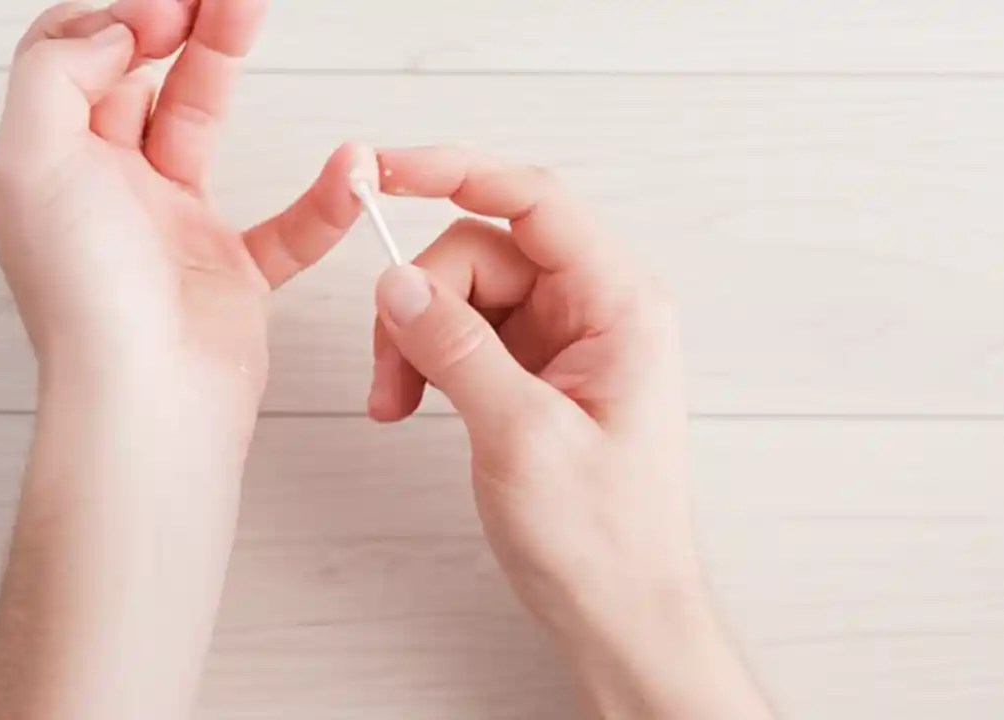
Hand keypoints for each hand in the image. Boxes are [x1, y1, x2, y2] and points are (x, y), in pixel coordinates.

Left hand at [0, 0, 366, 413]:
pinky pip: (285, 223)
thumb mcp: (32, 161)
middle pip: (144, 78)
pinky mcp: (229, 270)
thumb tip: (111, 31)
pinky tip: (348, 166)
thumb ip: (58, 73)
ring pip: (201, 124)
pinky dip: (321, 197)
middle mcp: (107, 188)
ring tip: (255, 11)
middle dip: (184, 23)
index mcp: (54, 162)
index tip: (167, 7)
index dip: (118, 18)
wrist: (147, 403)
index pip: (77, 61)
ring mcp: (170, 226)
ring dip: (228, 66)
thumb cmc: (87, 300)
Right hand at [369, 147, 771, 718]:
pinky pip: (463, 333)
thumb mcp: (521, 436)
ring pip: (461, 293)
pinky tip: (408, 404)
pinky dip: (425, 361)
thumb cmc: (602, 537)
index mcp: (618, 305)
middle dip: (419, 300)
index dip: (455, 172)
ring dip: (414, 338)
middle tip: (389, 372)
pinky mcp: (531, 370)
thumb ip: (456, 348)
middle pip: (482, 251)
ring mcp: (560, 339)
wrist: (618, 610)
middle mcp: (593, 309)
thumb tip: (396, 282)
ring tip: (394, 403)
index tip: (384, 168)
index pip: (534, 202)